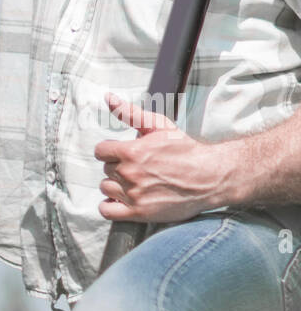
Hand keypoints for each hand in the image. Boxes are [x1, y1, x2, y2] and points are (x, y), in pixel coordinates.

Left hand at [95, 92, 232, 222]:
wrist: (209, 177)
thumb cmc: (185, 149)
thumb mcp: (159, 125)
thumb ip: (130, 113)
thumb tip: (108, 97)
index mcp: (131, 151)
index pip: (101, 151)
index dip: (111, 151)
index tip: (123, 154)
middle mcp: (129, 173)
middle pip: (106, 169)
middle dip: (118, 167)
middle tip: (137, 168)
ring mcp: (133, 195)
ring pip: (106, 188)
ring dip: (115, 185)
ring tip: (133, 183)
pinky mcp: (139, 213)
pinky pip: (107, 211)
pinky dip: (110, 206)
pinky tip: (121, 200)